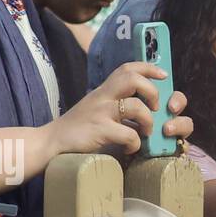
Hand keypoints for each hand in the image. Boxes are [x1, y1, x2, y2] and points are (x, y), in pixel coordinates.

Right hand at [51, 62, 192, 157]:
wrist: (52, 142)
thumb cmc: (78, 128)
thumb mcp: (96, 107)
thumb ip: (115, 103)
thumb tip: (145, 107)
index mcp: (103, 90)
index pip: (127, 68)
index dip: (148, 68)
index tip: (163, 75)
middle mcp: (102, 97)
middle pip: (132, 78)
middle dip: (152, 92)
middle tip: (155, 108)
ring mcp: (100, 113)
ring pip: (136, 106)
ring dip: (148, 121)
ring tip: (145, 132)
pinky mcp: (99, 130)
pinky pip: (129, 134)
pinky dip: (135, 144)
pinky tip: (130, 148)